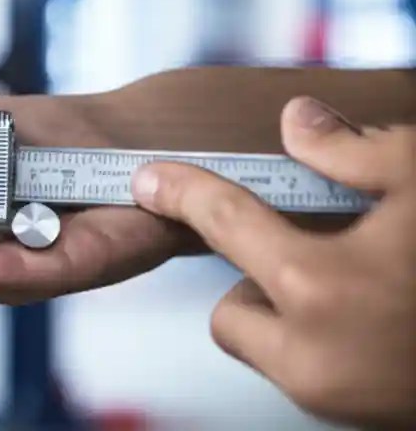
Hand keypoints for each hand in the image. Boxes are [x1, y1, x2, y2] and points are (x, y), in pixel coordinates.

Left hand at [131, 97, 415, 428]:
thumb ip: (356, 150)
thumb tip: (297, 123)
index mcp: (320, 288)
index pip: (222, 223)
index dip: (182, 190)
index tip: (149, 180)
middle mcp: (310, 355)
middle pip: (230, 305)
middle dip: (262, 274)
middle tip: (329, 252)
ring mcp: (330, 396)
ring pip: (262, 340)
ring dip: (289, 310)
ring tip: (362, 288)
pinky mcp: (353, 418)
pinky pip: (301, 367)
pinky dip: (320, 339)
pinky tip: (376, 316)